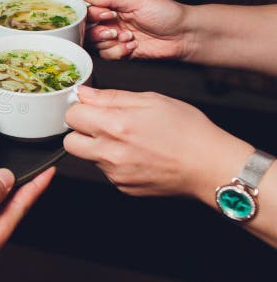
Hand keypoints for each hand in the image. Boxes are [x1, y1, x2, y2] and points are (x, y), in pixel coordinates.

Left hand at [64, 86, 252, 199]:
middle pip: (70, 142)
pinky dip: (115, 163)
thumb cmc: (188, 130)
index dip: (80, 109)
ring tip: (129, 140)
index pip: (71, 116)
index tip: (91, 108)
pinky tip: (138, 155)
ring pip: (88, 158)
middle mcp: (110, 153)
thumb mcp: (151, 101)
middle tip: (102, 125)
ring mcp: (115, 173)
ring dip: (99, 147)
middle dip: (80, 132)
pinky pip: (106, 172)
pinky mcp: (123, 187)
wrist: (211, 166)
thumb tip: (85, 94)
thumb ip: (112, 97)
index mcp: (115, 126)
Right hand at [80, 0, 189, 60]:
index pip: (88, 8)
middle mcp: (111, 20)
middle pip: (87, 28)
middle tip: (114, 29)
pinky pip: (107, 55)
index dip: (92, 14)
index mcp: (113, 3)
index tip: (106, 15)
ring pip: (95, 44)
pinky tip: (133, 45)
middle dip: (99, 31)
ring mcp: (115, 36)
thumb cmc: (167, 12)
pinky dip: (119, 51)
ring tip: (128, 36)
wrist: (184, 35)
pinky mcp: (120, 51)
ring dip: (110, 42)